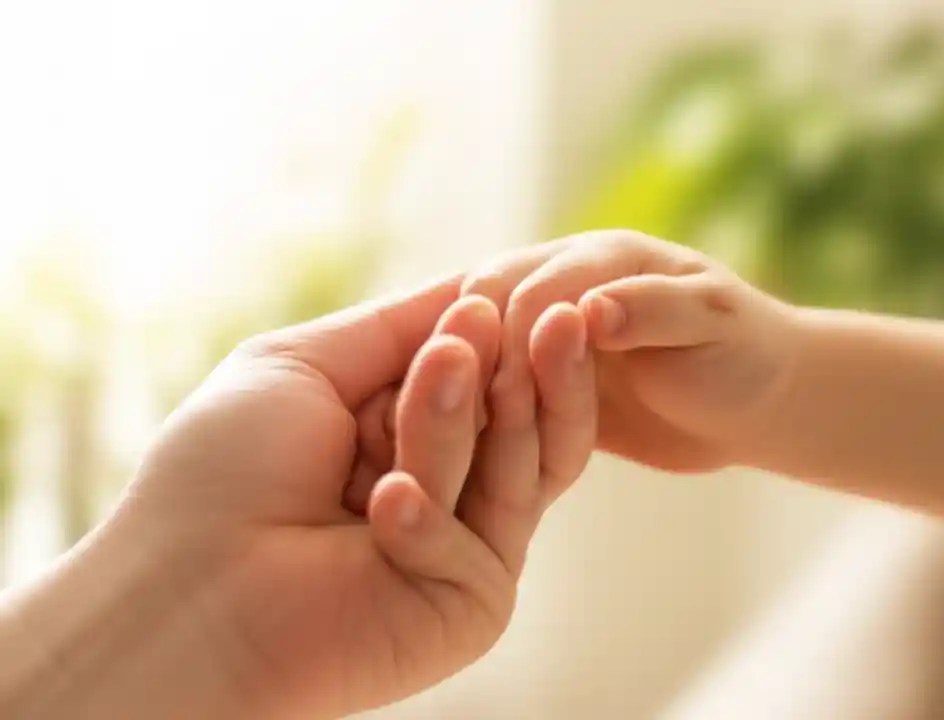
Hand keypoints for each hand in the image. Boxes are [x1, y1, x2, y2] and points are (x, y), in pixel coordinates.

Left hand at [0, 278, 596, 718]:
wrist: (188, 593)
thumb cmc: (223, 476)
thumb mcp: (306, 366)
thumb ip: (398, 326)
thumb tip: (484, 287)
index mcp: (407, 436)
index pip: (489, 379)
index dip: (511, 336)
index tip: (535, 292)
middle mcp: (448, 489)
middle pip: (526, 423)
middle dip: (537, 366)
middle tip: (559, 316)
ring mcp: (466, 549)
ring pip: (513, 468)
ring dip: (477, 409)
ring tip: (451, 359)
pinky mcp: (474, 606)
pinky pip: (478, 539)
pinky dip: (426, 511)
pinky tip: (384, 500)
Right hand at [461, 230, 798, 472]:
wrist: (756, 403)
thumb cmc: (746, 358)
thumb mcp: (713, 329)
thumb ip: (654, 312)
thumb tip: (591, 309)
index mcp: (605, 258)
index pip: (533, 285)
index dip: (513, 335)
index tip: (504, 393)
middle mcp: (567, 283)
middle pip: (487, 304)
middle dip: (471, 356)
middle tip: (456, 419)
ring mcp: (549, 330)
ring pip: (480, 344)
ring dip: (462, 381)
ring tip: (442, 435)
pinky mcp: (544, 376)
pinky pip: (497, 388)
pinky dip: (475, 409)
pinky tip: (456, 447)